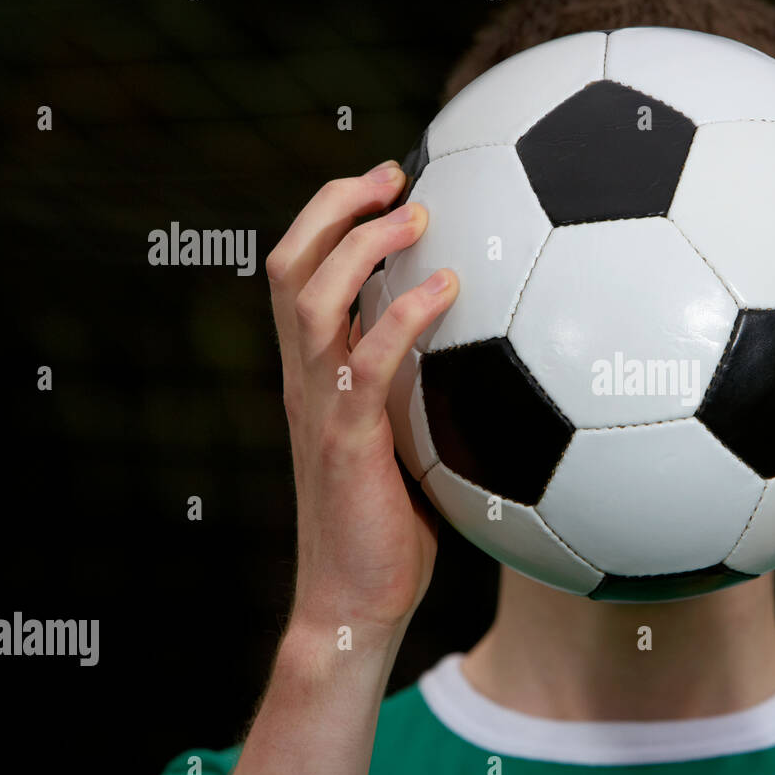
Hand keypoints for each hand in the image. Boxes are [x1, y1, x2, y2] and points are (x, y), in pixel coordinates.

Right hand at [265, 161, 457, 636]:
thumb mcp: (401, 446)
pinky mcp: (346, 439)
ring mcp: (320, 406)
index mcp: (315, 376)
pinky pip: (367, 360)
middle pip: (288, 263)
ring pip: (309, 296)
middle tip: (395, 174)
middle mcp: (306, 380)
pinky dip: (402, 314)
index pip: (299, 275)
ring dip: (362, 243)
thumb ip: (417, 396)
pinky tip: (448, 289)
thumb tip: (485, 361)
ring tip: (416, 213)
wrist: (354, 601)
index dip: (331, 218)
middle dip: (335, 204)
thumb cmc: (387, 530)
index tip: (388, 186)